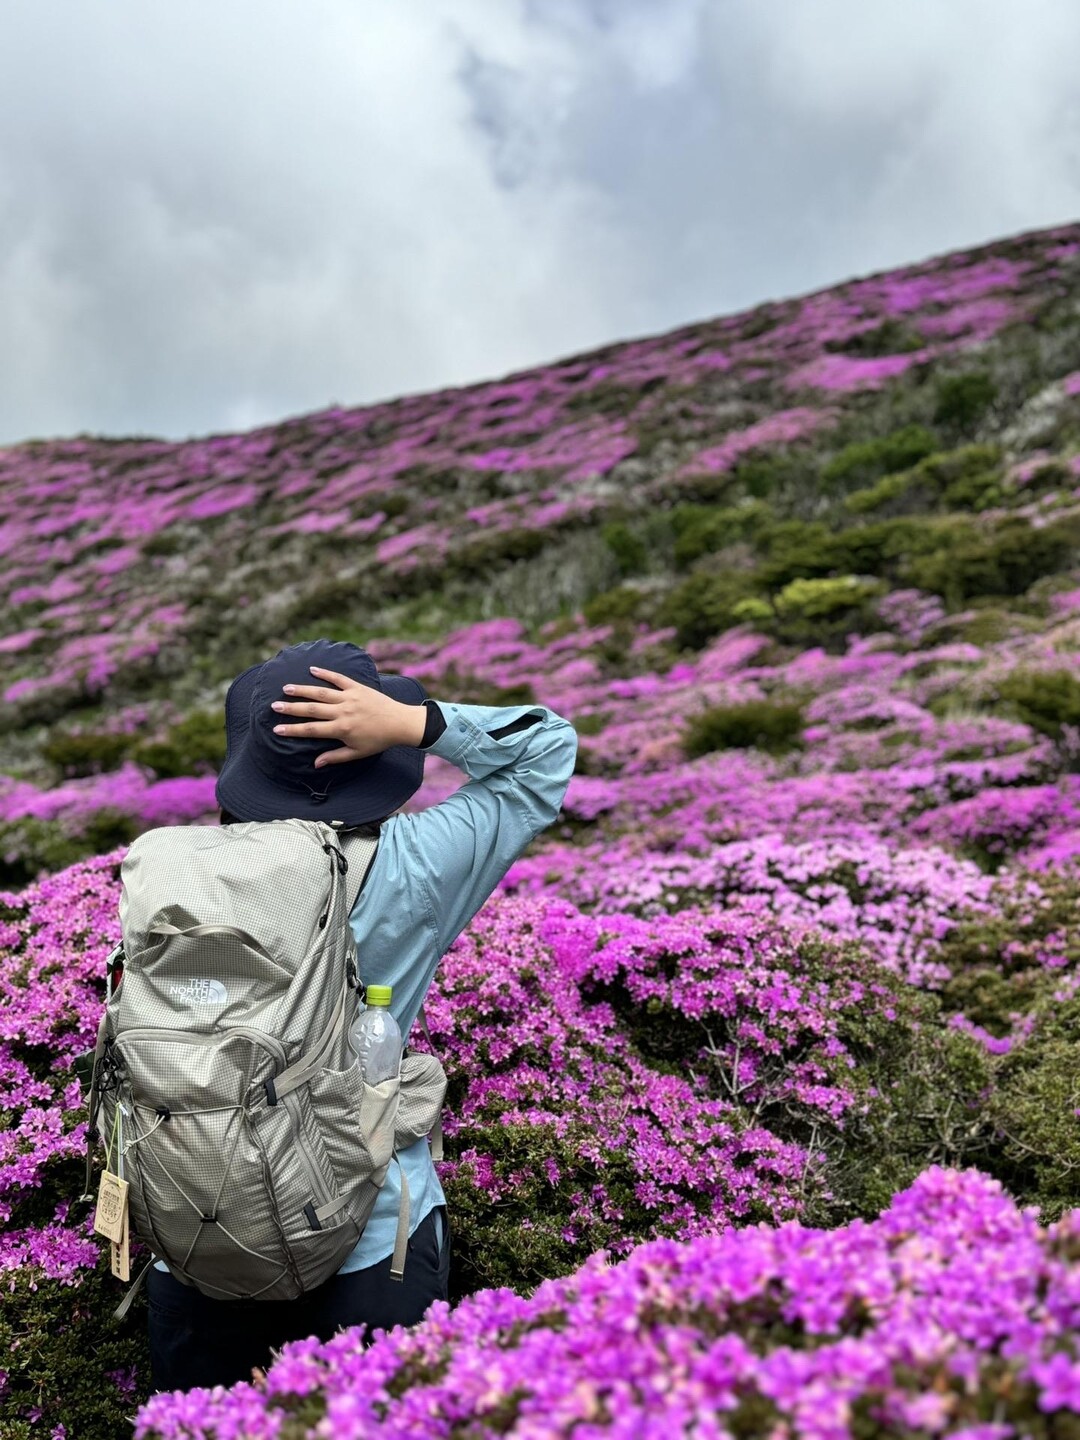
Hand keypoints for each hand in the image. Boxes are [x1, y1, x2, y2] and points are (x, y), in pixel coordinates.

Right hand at [271, 666, 425, 766]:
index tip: (277, 729)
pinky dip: (325, 673)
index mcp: (341, 729)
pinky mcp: (358, 687)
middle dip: (291, 708)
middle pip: (311, 709)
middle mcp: (343, 712)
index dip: (293, 730)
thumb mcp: (357, 753)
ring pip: (321, 693)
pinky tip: (312, 670)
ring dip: (303, 690)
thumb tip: (315, 764)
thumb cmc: (379, 740)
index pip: (311, 730)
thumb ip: (335, 757)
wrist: (401, 723)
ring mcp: (350, 698)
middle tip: (274, 706)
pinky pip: (339, 679)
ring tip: (286, 688)